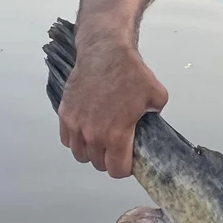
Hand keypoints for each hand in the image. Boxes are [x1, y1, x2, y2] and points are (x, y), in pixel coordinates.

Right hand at [58, 33, 167, 177]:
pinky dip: (75, 140)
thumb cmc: (130, 72)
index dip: (124, 168)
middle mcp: (93, 134)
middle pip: (98, 164)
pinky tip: (86, 131)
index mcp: (116, 135)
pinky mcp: (65, 113)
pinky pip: (67, 139)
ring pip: (80, 154)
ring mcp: (76, 124)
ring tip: (100, 140)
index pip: (116, 171)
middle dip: (109, 159)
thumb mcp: (157, 97)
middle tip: (116, 147)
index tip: (128, 161)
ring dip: (91, 152)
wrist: (105, 51)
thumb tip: (149, 124)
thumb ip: (155, 118)